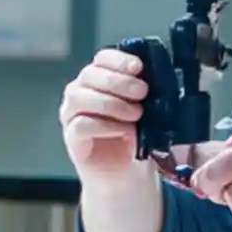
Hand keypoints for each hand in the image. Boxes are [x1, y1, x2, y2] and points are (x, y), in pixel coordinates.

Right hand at [59, 48, 148, 179]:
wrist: (125, 173)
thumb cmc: (135, 136)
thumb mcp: (147, 110)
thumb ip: (146, 93)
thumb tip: (159, 78)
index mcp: (99, 78)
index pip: (103, 58)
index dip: (119, 60)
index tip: (139, 67)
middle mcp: (81, 91)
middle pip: (90, 74)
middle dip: (119, 81)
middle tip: (142, 92)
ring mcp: (72, 114)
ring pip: (80, 96)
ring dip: (111, 103)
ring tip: (136, 115)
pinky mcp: (71, 137)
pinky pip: (81, 125)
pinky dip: (104, 126)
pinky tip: (123, 130)